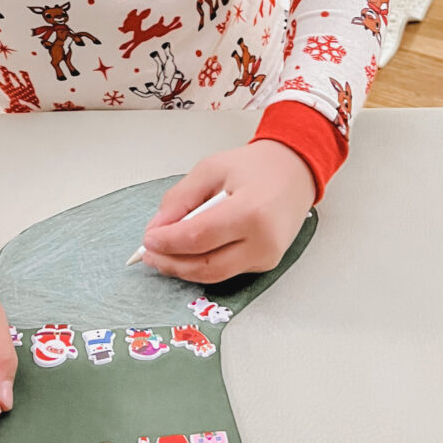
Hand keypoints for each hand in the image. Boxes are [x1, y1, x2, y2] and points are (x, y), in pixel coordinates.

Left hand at [139, 141, 316, 283]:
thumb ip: (180, 198)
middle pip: (206, 266)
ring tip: (163, 256)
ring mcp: (267, 256)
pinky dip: (203, 265)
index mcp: (250, 211)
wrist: (295, 171)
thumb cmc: (256, 167)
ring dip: (184, 270)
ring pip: (216, 275)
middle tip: (149, 254)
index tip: (147, 239)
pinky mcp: (267, 263)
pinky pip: (228, 271)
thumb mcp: (211, 169)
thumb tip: (157, 228)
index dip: (168, 242)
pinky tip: (187, 255)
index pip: (198, 237)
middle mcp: (263, 240)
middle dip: (172, 263)